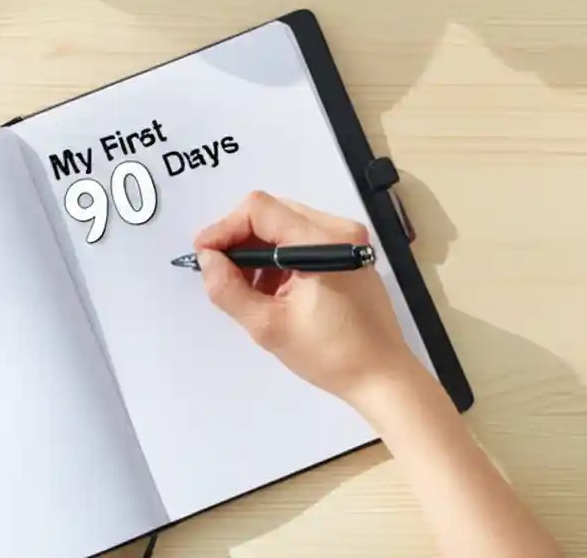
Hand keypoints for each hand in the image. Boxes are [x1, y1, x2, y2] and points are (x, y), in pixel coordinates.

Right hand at [194, 191, 421, 405]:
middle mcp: (338, 230)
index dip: (224, 228)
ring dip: (258, 252)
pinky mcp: (348, 253)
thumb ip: (229, 289)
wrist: (382, 377)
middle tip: (221, 274)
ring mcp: (346, 239)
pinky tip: (273, 291)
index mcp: (322, 242)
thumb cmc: (331, 355)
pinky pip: (300, 240)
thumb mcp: (269, 327)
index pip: (259, 210)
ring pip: (283, 226)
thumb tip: (207, 260)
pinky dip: (278, 259)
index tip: (204, 256)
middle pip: (271, 213)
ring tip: (249, 290)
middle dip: (239, 241)